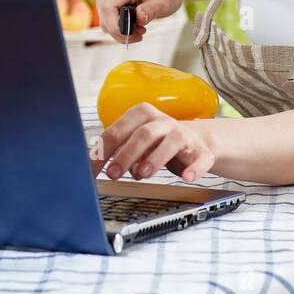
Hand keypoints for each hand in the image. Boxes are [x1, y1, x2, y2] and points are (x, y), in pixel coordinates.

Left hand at [90, 103, 215, 182]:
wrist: (197, 141)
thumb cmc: (158, 142)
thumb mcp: (135, 142)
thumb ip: (117, 151)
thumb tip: (94, 166)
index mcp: (142, 115)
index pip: (118, 131)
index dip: (103, 151)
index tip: (91, 169)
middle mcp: (163, 122)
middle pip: (143, 134)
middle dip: (126, 154)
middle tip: (113, 173)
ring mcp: (184, 135)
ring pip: (170, 142)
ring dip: (155, 158)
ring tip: (143, 174)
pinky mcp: (202, 151)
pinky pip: (200, 158)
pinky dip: (194, 168)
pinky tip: (186, 178)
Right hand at [94, 0, 185, 44]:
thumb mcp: (165, 2)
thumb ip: (151, 10)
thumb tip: (138, 19)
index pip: (109, 5)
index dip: (114, 24)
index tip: (128, 35)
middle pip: (104, 13)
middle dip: (118, 31)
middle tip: (138, 35)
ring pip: (103, 16)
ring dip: (117, 29)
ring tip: (137, 30)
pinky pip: (105, 14)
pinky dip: (116, 24)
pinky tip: (131, 25)